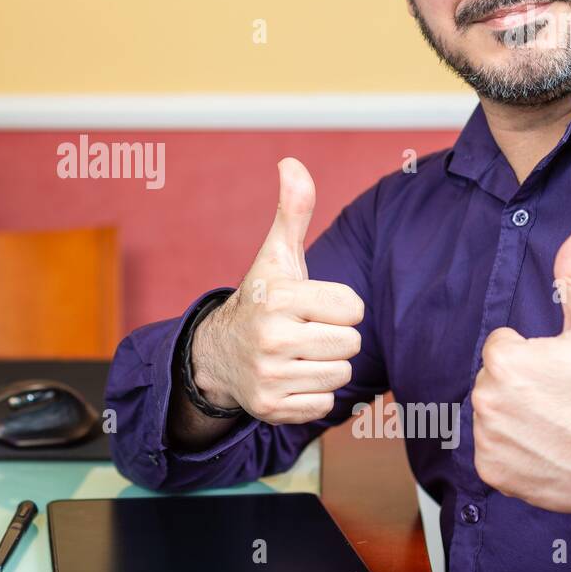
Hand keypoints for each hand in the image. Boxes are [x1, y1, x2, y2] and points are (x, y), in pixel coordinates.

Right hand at [191, 157, 364, 424]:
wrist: (217, 353)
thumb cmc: (262, 299)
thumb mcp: (276, 256)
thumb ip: (292, 210)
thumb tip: (292, 162)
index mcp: (277, 297)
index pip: (353, 307)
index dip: (338, 305)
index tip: (311, 304)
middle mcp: (270, 338)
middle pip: (351, 343)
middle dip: (334, 336)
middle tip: (305, 330)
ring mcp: (269, 376)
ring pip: (341, 375)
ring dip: (325, 366)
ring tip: (297, 354)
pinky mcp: (271, 409)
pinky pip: (324, 405)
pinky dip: (312, 394)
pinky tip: (290, 378)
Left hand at [472, 226, 570, 514]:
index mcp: (503, 359)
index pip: (502, 347)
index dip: (532, 357)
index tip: (559, 374)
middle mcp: (486, 397)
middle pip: (493, 380)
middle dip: (519, 386)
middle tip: (559, 401)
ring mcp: (487, 437)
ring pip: (492, 415)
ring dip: (514, 418)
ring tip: (553, 426)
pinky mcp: (491, 470)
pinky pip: (492, 452)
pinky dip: (512, 453)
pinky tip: (543, 450)